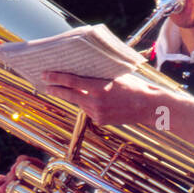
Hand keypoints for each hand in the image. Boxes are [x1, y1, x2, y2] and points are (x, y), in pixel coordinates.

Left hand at [36, 69, 160, 128]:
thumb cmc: (134, 86)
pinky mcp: (100, 121)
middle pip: (69, 95)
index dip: (55, 78)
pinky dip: (89, 105)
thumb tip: (80, 71)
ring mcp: (97, 113)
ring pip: (79, 103)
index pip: (71, 81)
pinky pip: (89, 111)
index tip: (45, 74)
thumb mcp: (114, 75)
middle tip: (45, 84)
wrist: (148, 106)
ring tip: (67, 89)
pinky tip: (97, 101)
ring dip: (74, 96)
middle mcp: (95, 102)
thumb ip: (97, 76)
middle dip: (55, 89)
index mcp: (98, 87)